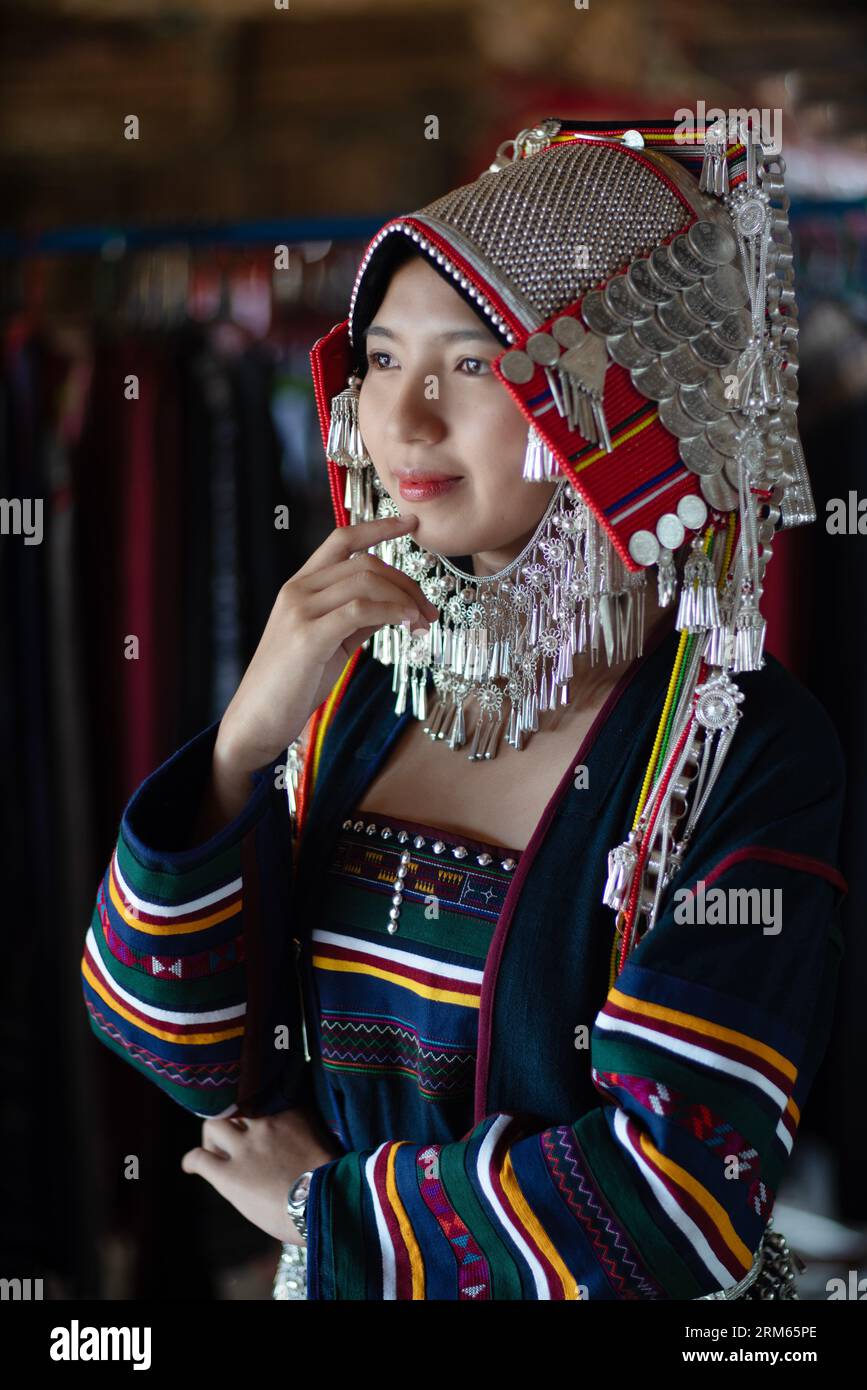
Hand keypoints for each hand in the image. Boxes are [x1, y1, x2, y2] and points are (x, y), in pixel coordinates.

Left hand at [180, 1106, 343, 1244]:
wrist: (325, 1206)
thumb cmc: (334, 1181)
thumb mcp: (324, 1141)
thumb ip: (305, 1131)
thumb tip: (298, 1139)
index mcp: (290, 1112)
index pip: (262, 1094)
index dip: (253, 1105)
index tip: (253, 1113)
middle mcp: (264, 1123)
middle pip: (234, 1107)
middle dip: (229, 1120)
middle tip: (230, 1137)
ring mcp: (245, 1148)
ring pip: (212, 1127)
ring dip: (211, 1139)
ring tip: (213, 1152)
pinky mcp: (230, 1175)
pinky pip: (199, 1158)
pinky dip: (192, 1161)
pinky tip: (190, 1166)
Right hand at [214, 512, 439, 777]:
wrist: (257, 720)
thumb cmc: (293, 684)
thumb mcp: (330, 643)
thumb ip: (357, 619)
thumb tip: (396, 606)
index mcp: (300, 586)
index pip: (341, 539)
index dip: (378, 527)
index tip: (411, 523)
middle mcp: (298, 591)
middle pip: (365, 563)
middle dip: (407, 583)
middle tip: (429, 610)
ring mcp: (300, 611)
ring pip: (366, 582)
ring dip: (405, 599)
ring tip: (424, 622)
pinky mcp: (308, 636)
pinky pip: (360, 610)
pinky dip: (392, 612)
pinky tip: (408, 624)